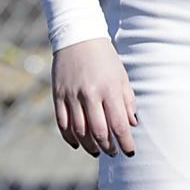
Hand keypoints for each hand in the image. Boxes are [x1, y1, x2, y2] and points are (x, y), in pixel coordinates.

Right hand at [51, 37, 137, 157]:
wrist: (78, 37)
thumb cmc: (105, 57)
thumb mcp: (121, 76)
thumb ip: (128, 100)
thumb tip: (132, 124)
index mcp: (109, 89)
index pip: (119, 124)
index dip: (125, 142)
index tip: (130, 152)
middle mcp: (90, 94)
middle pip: (99, 132)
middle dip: (108, 147)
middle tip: (113, 153)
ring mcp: (72, 95)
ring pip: (80, 131)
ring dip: (89, 146)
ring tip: (97, 151)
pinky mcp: (58, 95)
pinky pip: (62, 124)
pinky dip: (70, 137)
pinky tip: (78, 144)